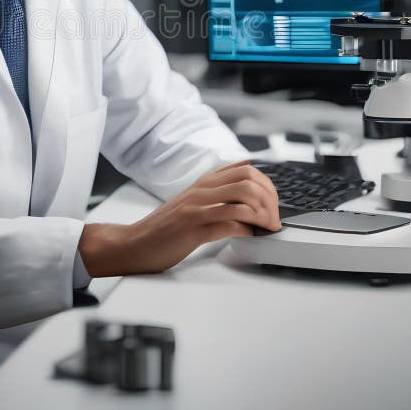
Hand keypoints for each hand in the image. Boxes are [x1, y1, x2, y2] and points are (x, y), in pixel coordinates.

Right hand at [78, 160, 279, 276]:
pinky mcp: (192, 229)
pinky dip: (245, 230)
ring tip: (267, 228)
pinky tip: (247, 236)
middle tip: (274, 219)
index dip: (268, 185)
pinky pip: (227, 224)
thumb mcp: (194, 202)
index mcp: (205, 182)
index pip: (246, 168)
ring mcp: (197, 208)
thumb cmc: (166, 227)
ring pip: (242, 199)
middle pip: (249, 180)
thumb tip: (250, 194)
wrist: (135, 243)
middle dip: (270, 200)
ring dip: (263, 215)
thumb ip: (217, 194)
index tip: (274, 203)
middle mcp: (202, 190)